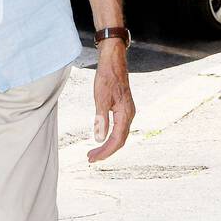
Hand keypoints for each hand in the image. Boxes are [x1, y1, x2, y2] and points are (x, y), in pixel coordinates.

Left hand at [87, 42, 134, 162]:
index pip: (117, 140)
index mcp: (125, 114)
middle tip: (90, 158)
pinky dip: (110, 137)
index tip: (92, 158)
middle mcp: (129, 115)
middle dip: (105, 152)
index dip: (105, 152)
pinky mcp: (124, 109)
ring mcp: (128, 112)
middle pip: (119, 141)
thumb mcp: (100, 99)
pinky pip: (119, 128)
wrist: (113, 62)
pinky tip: (101, 138)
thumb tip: (99, 139)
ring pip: (119, 135)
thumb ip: (101, 120)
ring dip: (107, 145)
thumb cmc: (107, 78)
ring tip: (93, 152)